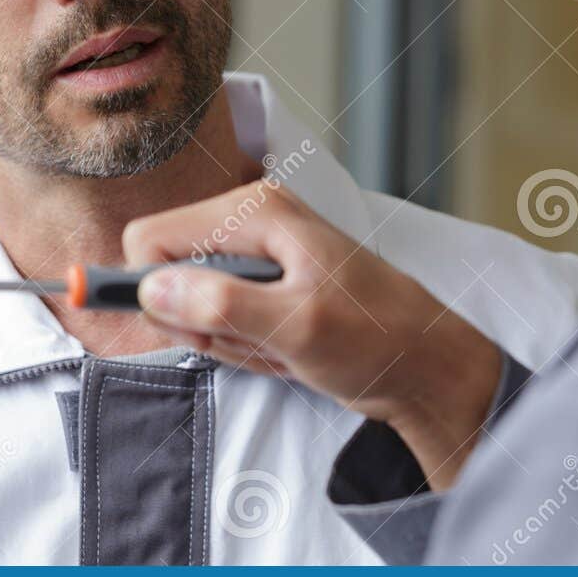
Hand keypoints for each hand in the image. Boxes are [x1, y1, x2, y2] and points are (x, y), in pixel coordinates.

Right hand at [122, 182, 501, 488]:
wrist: (426, 366)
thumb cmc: (378, 338)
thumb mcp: (298, 327)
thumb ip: (222, 305)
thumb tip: (151, 289)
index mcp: (255, 210)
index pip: (150, 238)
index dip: (153, 290)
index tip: (192, 329)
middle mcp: (249, 221)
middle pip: (166, 273)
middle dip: (200, 323)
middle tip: (255, 341)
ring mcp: (255, 253)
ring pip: (190, 304)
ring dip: (225, 340)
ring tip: (278, 347)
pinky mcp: (261, 284)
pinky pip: (217, 320)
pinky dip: (241, 346)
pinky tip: (282, 350)